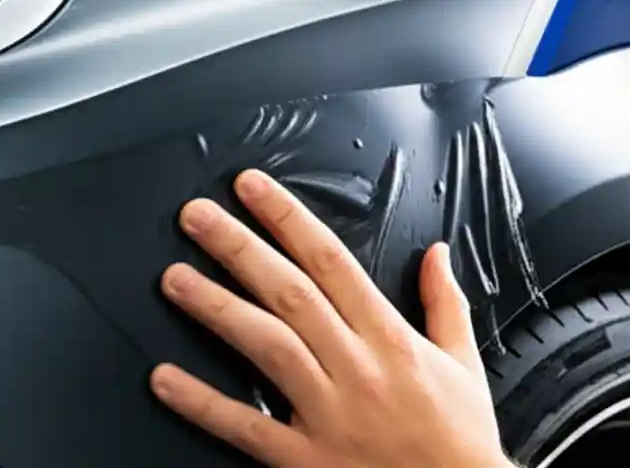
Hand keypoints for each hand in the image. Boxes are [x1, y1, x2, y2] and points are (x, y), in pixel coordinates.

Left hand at [150, 169, 512, 467]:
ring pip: (267, 347)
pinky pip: (247, 428)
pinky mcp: (306, 460)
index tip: (253, 189)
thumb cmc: (460, 440)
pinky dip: (203, 404)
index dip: (288, 220)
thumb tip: (437, 252)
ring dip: (217, 308)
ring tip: (174, 279)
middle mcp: (357, 368)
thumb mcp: (464, 362)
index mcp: (392, 339)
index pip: (332, 262)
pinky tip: (165, 379)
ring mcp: (329, 414)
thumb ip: (446, 302)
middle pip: (291, 294)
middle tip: (197, 216)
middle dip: (241, 248)